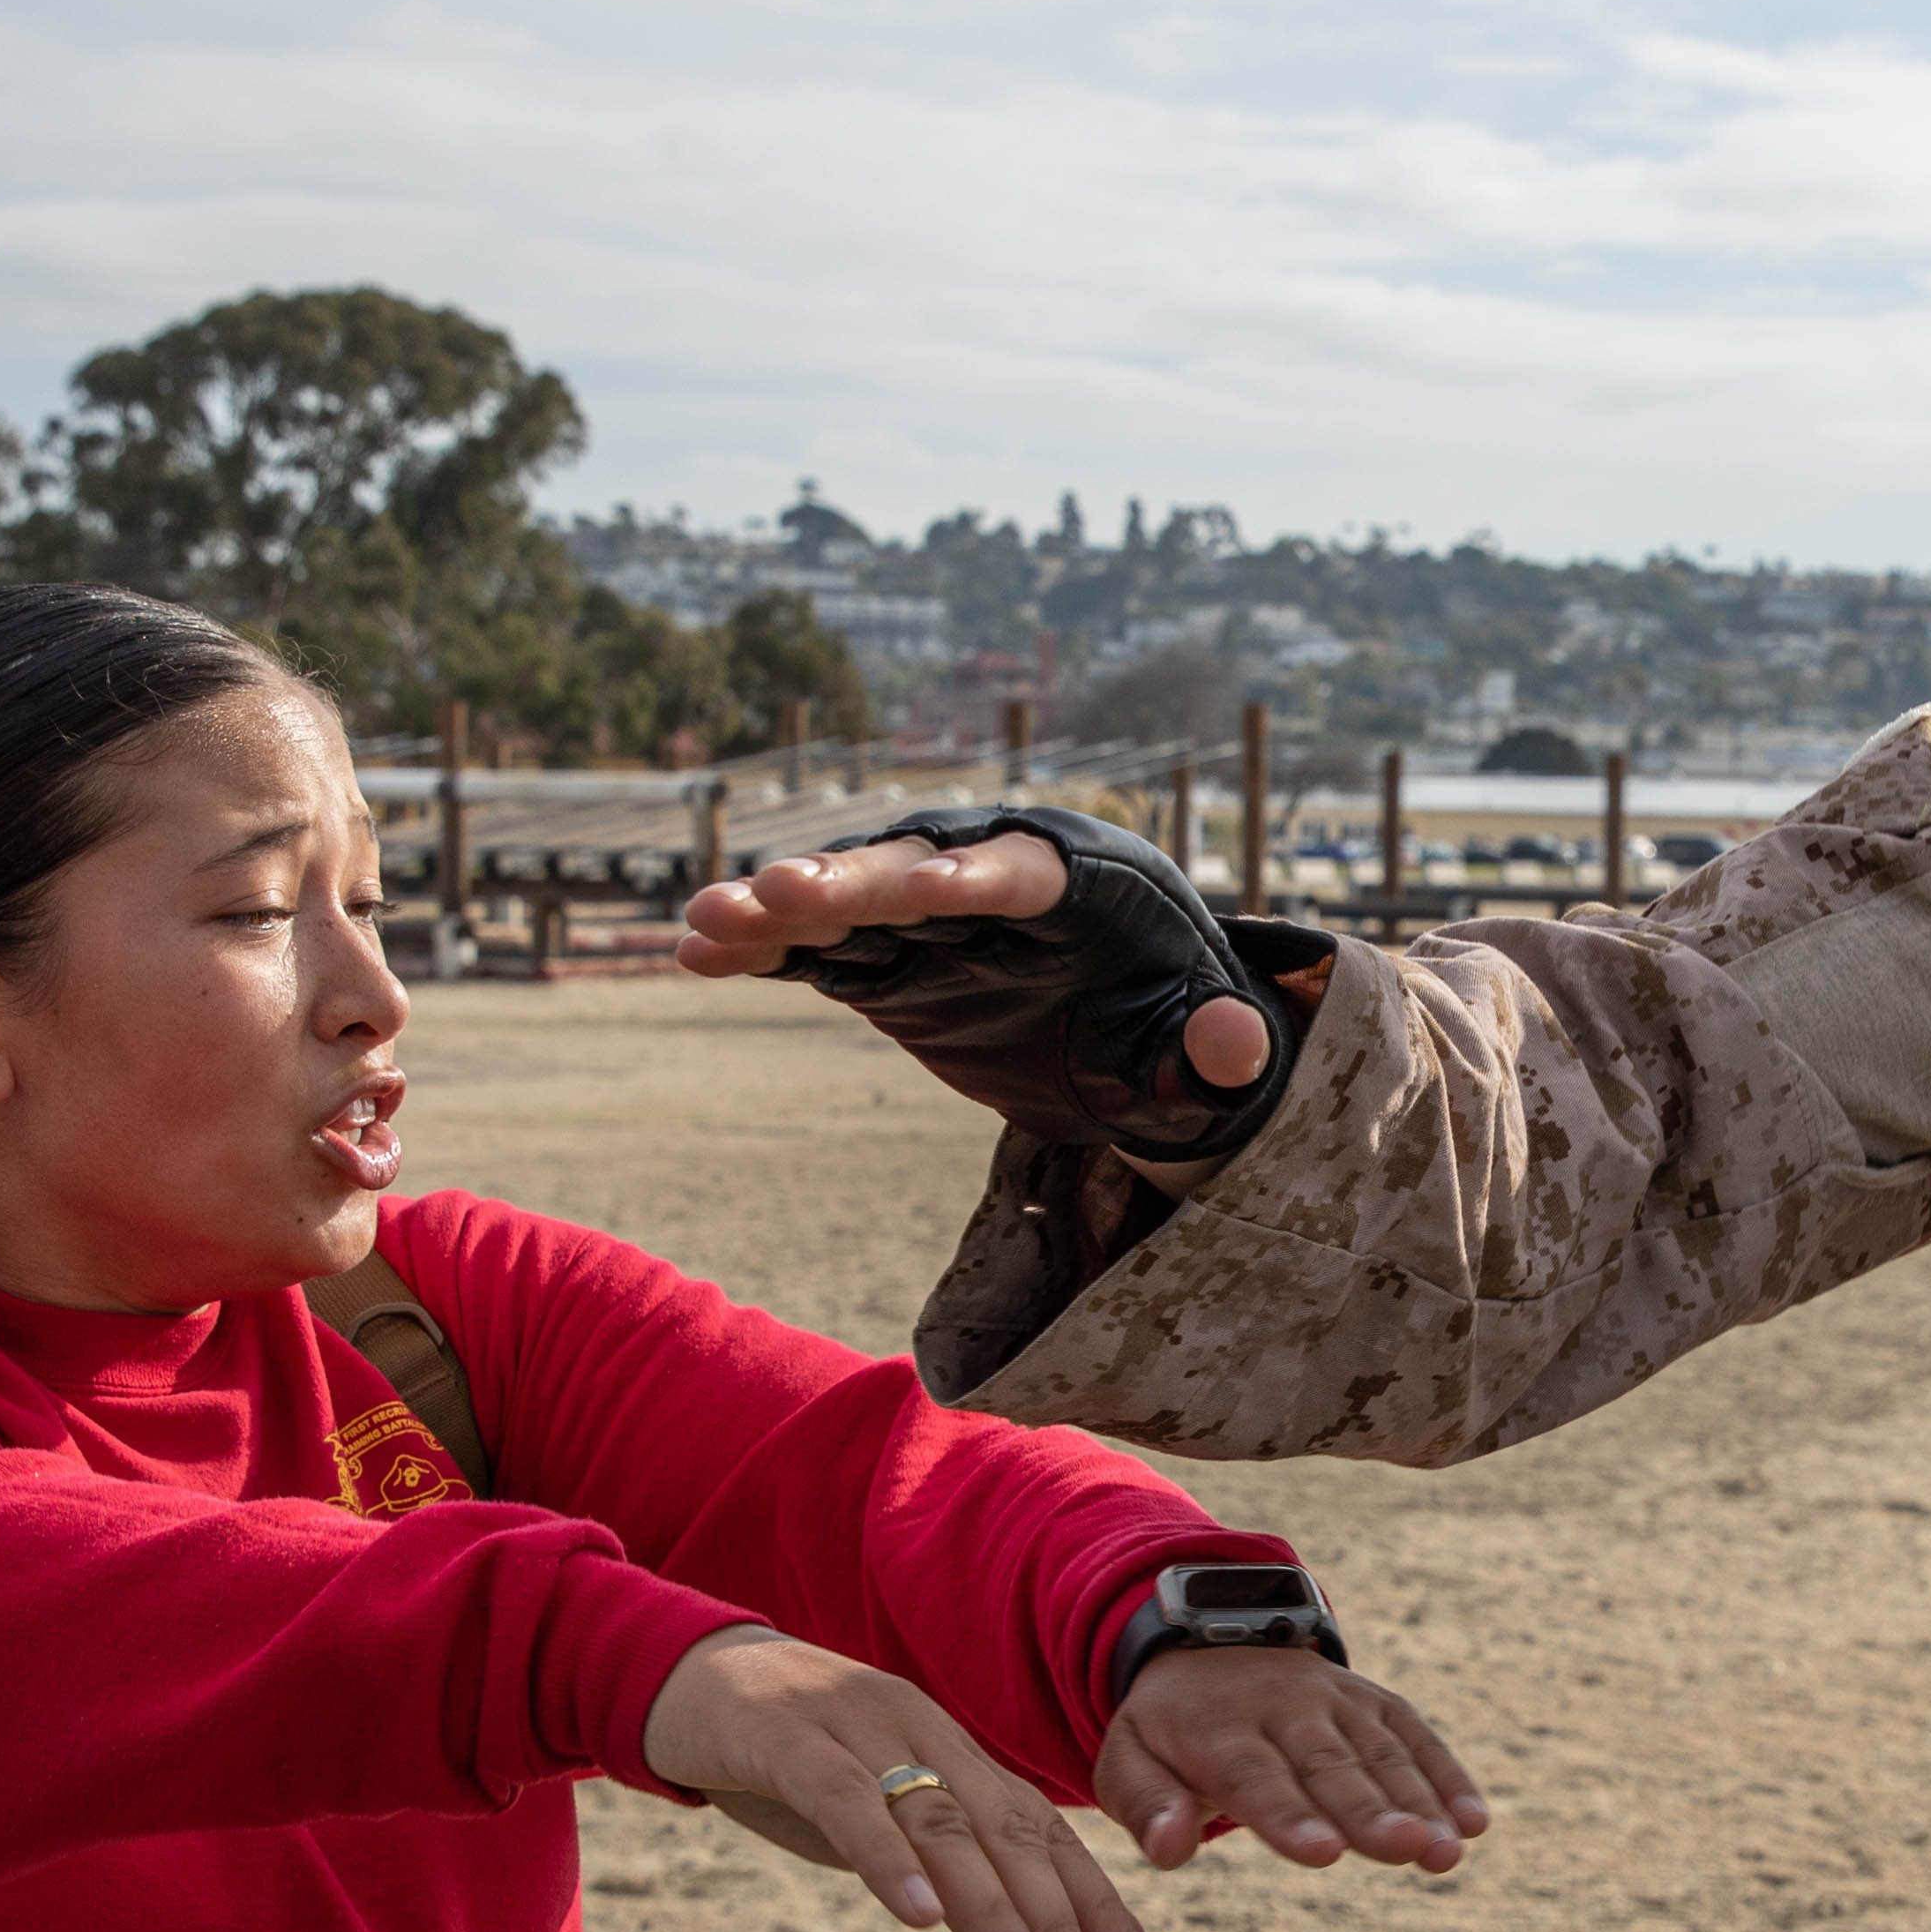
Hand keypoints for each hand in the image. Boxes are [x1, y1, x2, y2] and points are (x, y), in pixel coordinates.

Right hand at [639, 1626, 1164, 1931]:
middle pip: (1009, 1834)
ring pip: (943, 1828)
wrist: (680, 1675)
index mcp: (950, 1752)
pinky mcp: (787, 1738)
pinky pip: (847, 1802)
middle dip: (1062, 1926)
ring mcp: (857, 1730)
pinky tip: (922, 1921)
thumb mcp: (871, 1808)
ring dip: (994, 1915)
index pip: (1040, 1833)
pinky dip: (889, 1862)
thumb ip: (928, 1854)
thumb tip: (997, 1927)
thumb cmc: (784, 1759)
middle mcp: (921, 1734)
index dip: (1094, 1903)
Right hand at [673, 806, 1301, 1164]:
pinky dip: (762, 952)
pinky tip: (693, 951)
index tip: (925, 888)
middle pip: (916, 874)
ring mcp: (930, 922)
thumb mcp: (1209, 1059)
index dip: (976, 878)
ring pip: (851, 904)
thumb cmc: (1179, 1036)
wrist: (1133, 1042)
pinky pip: (818, 951)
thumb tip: (1237, 1044)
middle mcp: (994, 885)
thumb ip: (1222, 1053)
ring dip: (781, 910)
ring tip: (706, 919)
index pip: (1026, 872)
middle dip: (852, 884)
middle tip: (776, 892)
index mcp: (1085, 887)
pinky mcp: (887, 959)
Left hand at [1096, 1643, 1491, 1871]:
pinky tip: (1474, 1821)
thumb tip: (1170, 1852)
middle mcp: (1283, 1706)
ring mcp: (1335, 1699)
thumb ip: (1144, 1806)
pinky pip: (1413, 1734)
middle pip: (1330, 1766)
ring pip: (1380, 1752)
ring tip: (1449, 1851)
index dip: (1290, 1817)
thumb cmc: (1168, 1732)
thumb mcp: (1127, 1760)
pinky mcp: (1372, 1701)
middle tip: (1410, 1849)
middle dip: (1371, 1811)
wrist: (1207, 1645)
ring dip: (1419, 1802)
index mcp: (1217, 1728)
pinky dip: (1446, 1775)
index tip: (1323, 1854)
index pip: (1256, 1777)